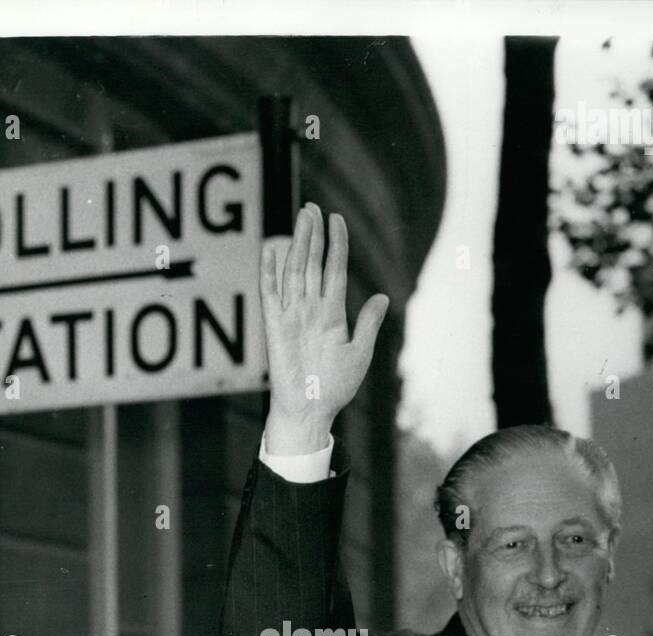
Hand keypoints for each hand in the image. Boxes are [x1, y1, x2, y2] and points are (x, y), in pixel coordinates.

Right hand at [261, 203, 388, 453]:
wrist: (312, 411)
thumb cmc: (335, 387)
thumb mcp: (359, 353)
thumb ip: (368, 324)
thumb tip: (383, 298)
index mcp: (332, 313)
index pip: (334, 269)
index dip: (336, 244)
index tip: (337, 219)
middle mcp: (311, 309)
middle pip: (312, 263)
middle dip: (313, 235)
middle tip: (313, 207)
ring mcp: (292, 315)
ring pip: (294, 271)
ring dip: (297, 243)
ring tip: (302, 217)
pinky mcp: (275, 327)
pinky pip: (270, 294)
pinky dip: (269, 272)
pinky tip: (270, 250)